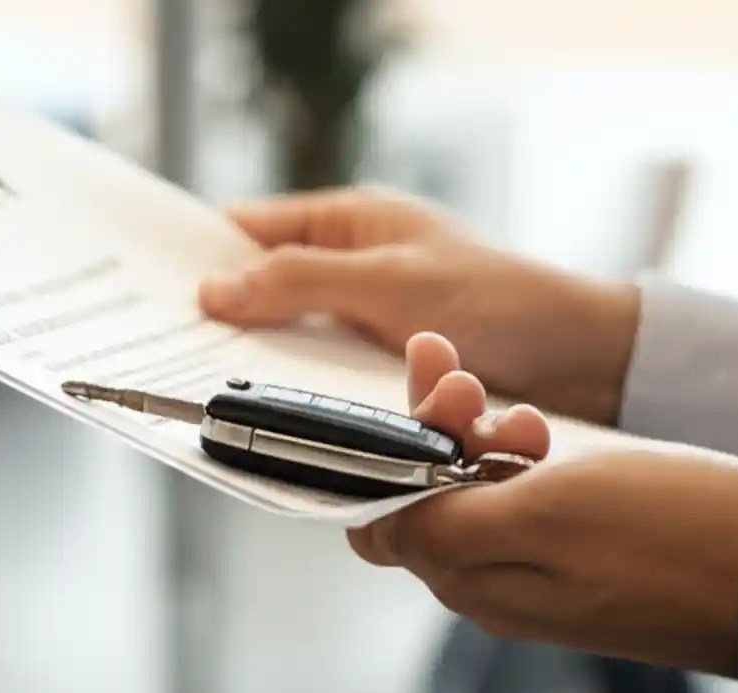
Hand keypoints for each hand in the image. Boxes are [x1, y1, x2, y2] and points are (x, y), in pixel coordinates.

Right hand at [199, 187, 640, 424]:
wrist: (587, 364)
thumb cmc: (499, 301)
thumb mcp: (388, 282)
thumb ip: (297, 282)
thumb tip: (212, 290)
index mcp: (349, 223)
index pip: (251, 228)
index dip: (201, 255)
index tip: (150, 291)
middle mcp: (351, 270)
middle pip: (263, 291)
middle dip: (226, 321)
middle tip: (170, 355)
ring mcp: (365, 324)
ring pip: (291, 346)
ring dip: (269, 370)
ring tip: (215, 397)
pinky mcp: (384, 376)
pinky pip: (325, 386)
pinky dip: (306, 401)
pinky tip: (279, 424)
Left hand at [352, 332, 737, 676]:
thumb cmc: (672, 537)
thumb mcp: (542, 517)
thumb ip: (445, 524)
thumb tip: (372, 525)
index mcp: (468, 576)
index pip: (383, 514)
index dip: (390, 445)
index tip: (425, 387)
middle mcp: (489, 578)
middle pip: (424, 490)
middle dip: (434, 423)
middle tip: (461, 372)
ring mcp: (531, 563)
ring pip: (471, 484)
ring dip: (482, 431)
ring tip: (524, 411)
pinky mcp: (570, 546)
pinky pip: (519, 493)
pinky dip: (521, 453)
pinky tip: (542, 429)